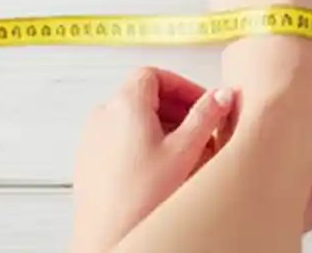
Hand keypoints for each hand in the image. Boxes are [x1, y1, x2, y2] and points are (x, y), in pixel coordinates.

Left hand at [71, 67, 233, 252]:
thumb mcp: (185, 150)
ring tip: (184, 152)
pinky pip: (119, 139)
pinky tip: (160, 169)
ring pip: (131, 119)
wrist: (109, 236)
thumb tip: (222, 95)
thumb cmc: (141, 197)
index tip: (202, 103)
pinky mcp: (89, 161)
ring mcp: (92, 139)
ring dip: (160, 127)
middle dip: (175, 108)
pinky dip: (142, 143)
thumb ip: (206, 115)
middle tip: (199, 128)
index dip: (182, 86)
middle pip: (142, 95)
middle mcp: (103, 116)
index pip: (154, 75)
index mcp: (124, 104)